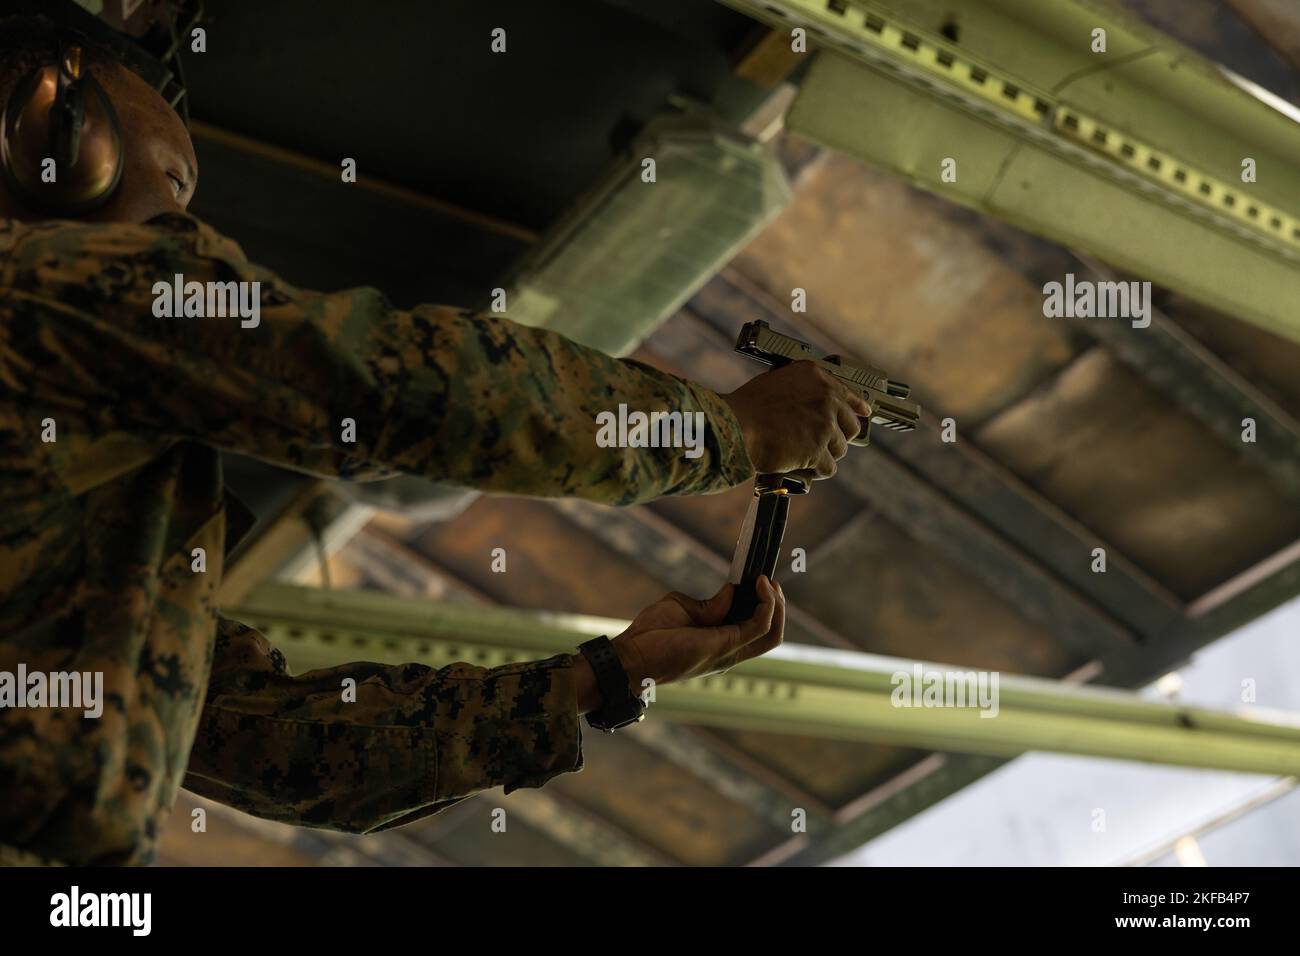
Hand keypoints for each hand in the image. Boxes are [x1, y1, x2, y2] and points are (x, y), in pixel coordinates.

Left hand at [574, 578, 785, 711]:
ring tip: (768, 582)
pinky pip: (759, 625)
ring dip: (776, 605)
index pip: (754, 630)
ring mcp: (729, 651)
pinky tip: (759, 584)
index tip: (761, 581)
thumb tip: (732, 591)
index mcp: (720, 645)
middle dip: (777, 607)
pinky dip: (765, 604)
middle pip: (772, 636)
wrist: (631, 655)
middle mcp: (729, 652)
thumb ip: (711, 605)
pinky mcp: (724, 645)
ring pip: (772, 633)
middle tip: (771, 583)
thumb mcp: (683, 609)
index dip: (764, 607)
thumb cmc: (650, 634)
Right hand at [722, 361, 871, 479]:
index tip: (863, 413)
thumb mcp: (778, 382)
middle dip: (837, 436)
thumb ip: (801, 391)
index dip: (856, 407)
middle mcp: (825, 398)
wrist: (736, 425)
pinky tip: (804, 468)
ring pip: (840, 449)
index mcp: (815, 377)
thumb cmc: (747, 406)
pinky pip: (828, 467)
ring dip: (824, 455)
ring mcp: (824, 425)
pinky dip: (817, 471)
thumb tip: (811, 406)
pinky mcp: (817, 451)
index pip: (848, 393)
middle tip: (821, 443)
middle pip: (850, 426)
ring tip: (804, 456)